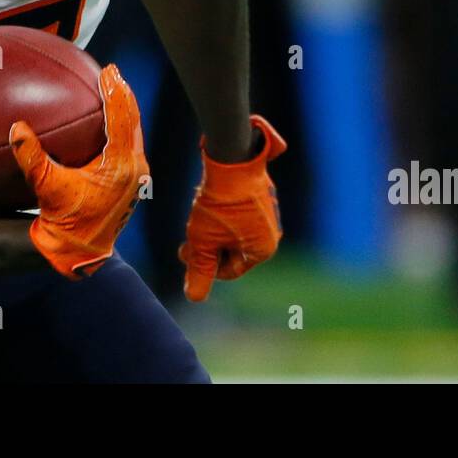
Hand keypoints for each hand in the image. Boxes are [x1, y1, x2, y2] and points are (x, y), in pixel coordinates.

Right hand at [10, 64, 148, 278]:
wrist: (80, 250)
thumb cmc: (64, 220)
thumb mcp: (46, 187)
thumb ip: (31, 157)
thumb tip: (16, 128)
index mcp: (120, 165)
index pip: (121, 119)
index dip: (116, 92)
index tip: (110, 71)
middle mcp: (135, 168)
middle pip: (134, 121)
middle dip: (124, 95)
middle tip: (113, 73)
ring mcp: (137, 176)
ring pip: (135, 133)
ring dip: (126, 110)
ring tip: (115, 89)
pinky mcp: (133, 182)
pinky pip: (131, 145)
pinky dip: (123, 127)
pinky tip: (110, 120)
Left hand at [178, 115, 286, 301]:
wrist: (232, 159)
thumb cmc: (219, 205)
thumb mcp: (203, 241)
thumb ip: (199, 271)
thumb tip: (194, 298)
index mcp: (263, 250)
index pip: (230, 271)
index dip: (204, 266)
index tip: (186, 254)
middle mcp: (271, 233)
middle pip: (232, 251)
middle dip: (208, 247)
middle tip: (186, 241)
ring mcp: (268, 213)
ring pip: (234, 232)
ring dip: (213, 231)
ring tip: (197, 219)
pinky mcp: (262, 194)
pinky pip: (240, 214)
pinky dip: (223, 215)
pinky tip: (209, 203)